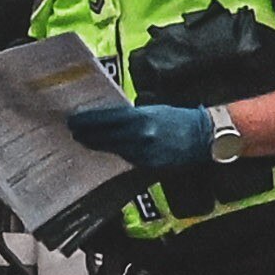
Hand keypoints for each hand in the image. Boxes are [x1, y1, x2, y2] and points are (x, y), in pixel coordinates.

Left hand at [69, 101, 215, 174]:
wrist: (202, 136)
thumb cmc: (178, 118)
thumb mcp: (153, 109)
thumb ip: (131, 115)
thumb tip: (109, 117)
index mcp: (140, 118)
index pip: (105, 120)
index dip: (87, 121)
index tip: (73, 120)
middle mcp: (139, 136)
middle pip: (105, 137)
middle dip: (87, 135)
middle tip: (72, 132)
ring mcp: (143, 153)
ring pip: (113, 149)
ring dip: (98, 145)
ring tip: (85, 140)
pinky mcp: (148, 165)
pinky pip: (126, 158)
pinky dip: (115, 153)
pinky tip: (107, 150)